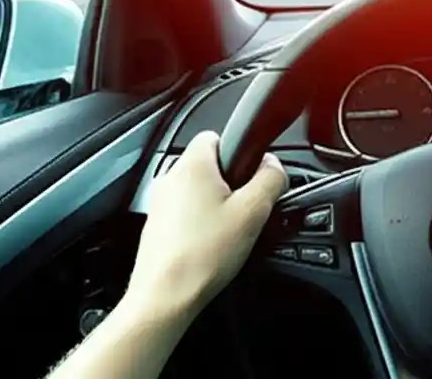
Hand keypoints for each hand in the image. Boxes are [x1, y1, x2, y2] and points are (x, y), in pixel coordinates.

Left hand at [125, 131, 287, 320]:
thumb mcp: (253, 213)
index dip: (241, 152)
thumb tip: (274, 166)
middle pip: (210, 167)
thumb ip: (270, 180)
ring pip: (199, 192)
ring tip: (229, 234)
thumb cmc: (202, 256)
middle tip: (246, 212)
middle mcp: (170, 178)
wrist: (165, 297)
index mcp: (192, 165)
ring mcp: (160, 203)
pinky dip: (201, 225)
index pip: (218, 135)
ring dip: (216, 207)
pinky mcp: (157, 227)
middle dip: (231, 185)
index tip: (253, 176)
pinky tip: (211, 247)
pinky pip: (186, 215)